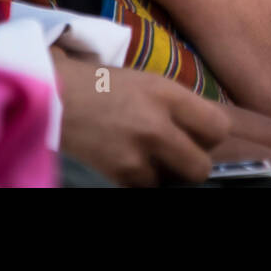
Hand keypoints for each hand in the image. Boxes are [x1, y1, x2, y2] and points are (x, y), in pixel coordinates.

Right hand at [52, 48, 229, 186]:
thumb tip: (202, 130)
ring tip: (142, 154)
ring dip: (161, 174)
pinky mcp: (118, 173)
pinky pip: (144, 187)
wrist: (52, 96)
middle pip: (200, 166)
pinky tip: (124, 160)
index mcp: (167, 93)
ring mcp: (137, 153)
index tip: (199, 137)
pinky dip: (137, 180)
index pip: (218, 127)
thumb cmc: (99, 84)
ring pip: (172, 182)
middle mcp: (157, 123)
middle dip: (191, 164)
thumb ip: (175, 105)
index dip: (211, 137)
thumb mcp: (146, 82)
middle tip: (176, 155)